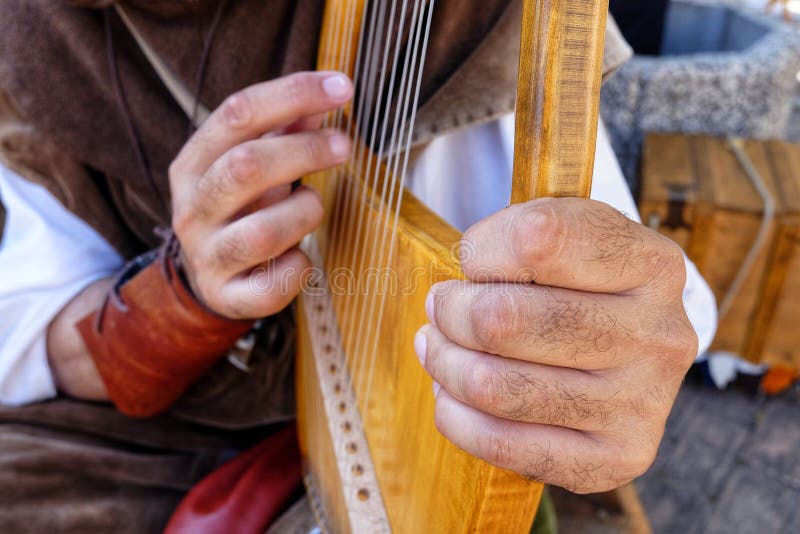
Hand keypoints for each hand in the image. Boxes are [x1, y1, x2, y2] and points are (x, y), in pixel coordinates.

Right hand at [170, 72, 352, 318]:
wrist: (209, 279)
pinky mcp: (228, 297)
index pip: (237, 113)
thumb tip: (327, 93)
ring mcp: (207, 256)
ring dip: (304, 213)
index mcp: (193, 165)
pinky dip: (299, 268)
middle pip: (246, 167)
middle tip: (343, 146)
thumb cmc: (240, 210)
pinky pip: (273, 285)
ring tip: (312, 206)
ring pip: (263, 232)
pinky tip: (300, 256)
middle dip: (305, 151)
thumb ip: (284, 129)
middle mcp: (192, 209)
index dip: (292, 94)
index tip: (342, 87)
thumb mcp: (250, 164)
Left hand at [415, 198, 697, 492]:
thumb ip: (510, 238)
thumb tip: (452, 300)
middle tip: (441, 308)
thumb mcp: (562, 234)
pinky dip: (456, 416)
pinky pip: (501, 443)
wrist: (628, 353)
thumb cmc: (578, 284)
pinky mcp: (616, 459)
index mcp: (652, 263)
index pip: (535, 240)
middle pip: (501, 319)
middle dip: (450, 311)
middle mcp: (659, 334)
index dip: (481, 249)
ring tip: (440, 348)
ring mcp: (643, 404)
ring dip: (445, 362)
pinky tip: (454, 395)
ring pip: (492, 385)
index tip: (474, 261)